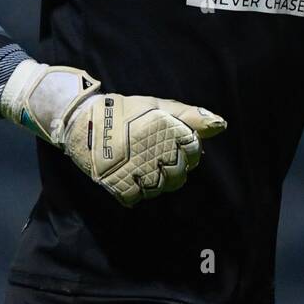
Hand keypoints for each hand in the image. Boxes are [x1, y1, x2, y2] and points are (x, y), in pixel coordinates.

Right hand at [4, 62, 226, 206]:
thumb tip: (222, 125)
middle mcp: (149, 148)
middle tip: (157, 157)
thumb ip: (191, 116)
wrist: (81, 119)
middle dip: (174, 168)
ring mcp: (131, 167)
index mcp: (162, 127)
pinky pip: (135, 198)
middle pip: (179, 173)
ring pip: (159, 188)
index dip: (189, 150)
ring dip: (156, 181)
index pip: (193, 149)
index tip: (176, 145)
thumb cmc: (127, 111)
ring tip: (144, 167)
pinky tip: (130, 177)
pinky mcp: (113, 182)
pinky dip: (135, 192)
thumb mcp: (159, 106)